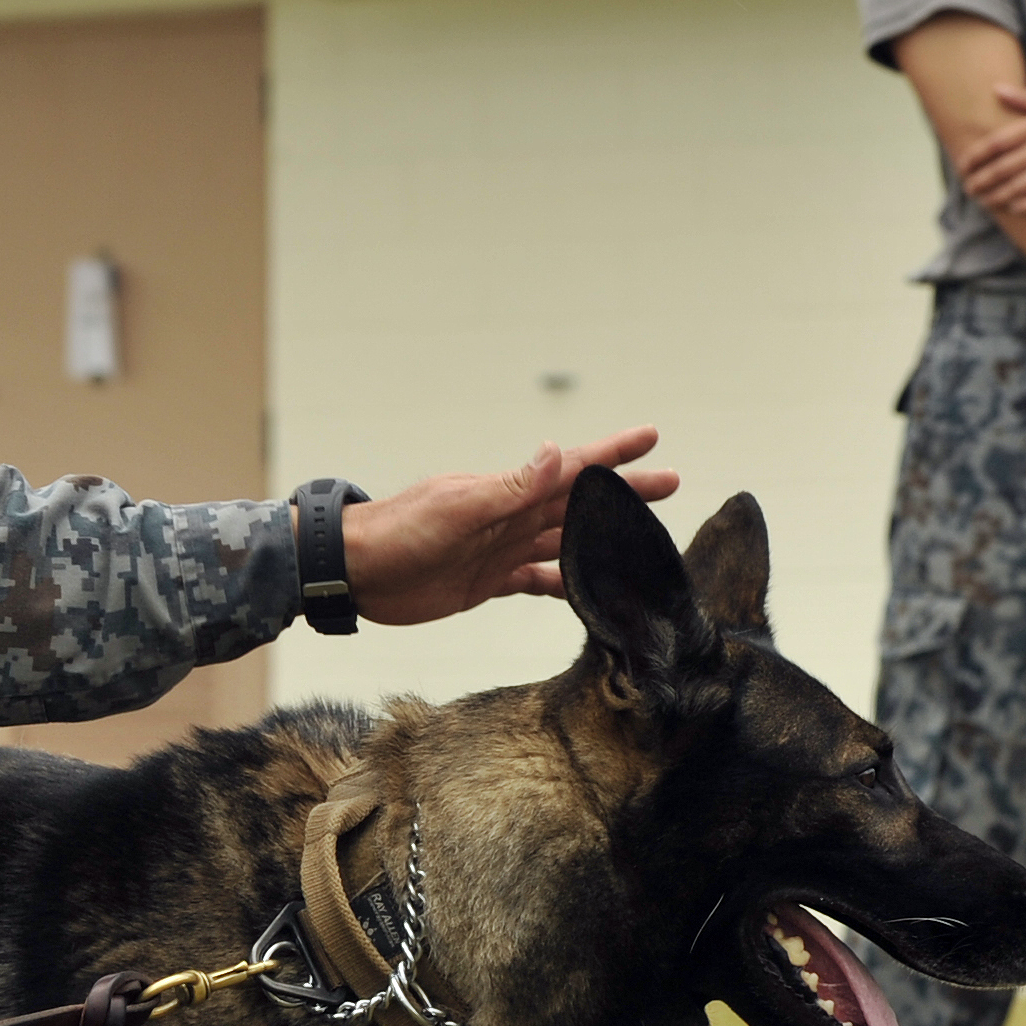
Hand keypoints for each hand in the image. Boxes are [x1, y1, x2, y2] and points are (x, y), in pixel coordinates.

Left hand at [340, 429, 680, 622]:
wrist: (354, 572)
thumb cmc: (398, 532)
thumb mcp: (457, 507)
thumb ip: (510, 486)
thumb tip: (556, 450)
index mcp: (506, 492)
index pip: (570, 468)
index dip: (611, 454)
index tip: (650, 436)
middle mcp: (510, 516)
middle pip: (578, 503)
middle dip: (623, 493)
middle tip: (670, 481)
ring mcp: (501, 548)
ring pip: (564, 539)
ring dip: (601, 536)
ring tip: (641, 536)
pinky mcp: (487, 581)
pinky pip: (536, 580)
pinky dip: (564, 583)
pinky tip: (589, 589)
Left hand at [956, 85, 1025, 216]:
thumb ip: (1024, 98)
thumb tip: (995, 89)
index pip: (997, 143)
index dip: (976, 156)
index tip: (963, 166)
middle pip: (1003, 168)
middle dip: (981, 181)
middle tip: (968, 189)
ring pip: (1020, 187)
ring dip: (998, 197)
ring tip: (985, 202)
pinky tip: (1013, 209)